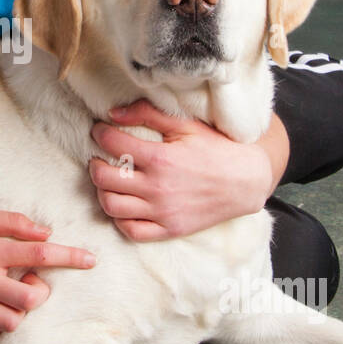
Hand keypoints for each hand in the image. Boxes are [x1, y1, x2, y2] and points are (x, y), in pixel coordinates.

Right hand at [0, 207, 96, 343]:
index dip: (70, 257)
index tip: (91, 260)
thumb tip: (45, 232)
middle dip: (40, 291)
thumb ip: (10, 222)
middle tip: (30, 280)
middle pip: (31, 298)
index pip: (40, 255)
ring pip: (12, 322)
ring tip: (11, 297)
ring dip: (19, 311)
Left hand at [88, 100, 273, 241]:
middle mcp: (158, 188)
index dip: (100, 134)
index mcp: (161, 158)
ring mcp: (162, 212)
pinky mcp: (169, 229)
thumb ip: (148, 114)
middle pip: (104, 178)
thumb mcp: (185, 125)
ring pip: (112, 206)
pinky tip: (123, 205)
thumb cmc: (217, 149)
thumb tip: (112, 112)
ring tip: (109, 181)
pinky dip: (119, 219)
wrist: (247, 181)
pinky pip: (131, 230)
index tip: (100, 131)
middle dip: (95, 164)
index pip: (113, 144)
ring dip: (103, 191)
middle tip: (100, 157)